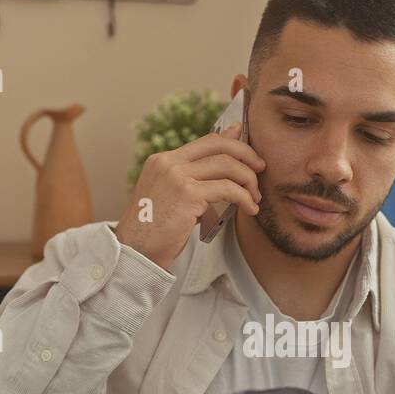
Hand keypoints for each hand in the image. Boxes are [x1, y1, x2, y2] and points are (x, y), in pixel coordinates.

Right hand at [113, 122, 265, 268]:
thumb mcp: (172, 197)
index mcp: (162, 160)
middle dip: (247, 155)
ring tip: (254, 198)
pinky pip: (228, 189)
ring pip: (227, 165)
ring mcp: (176, 176)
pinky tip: (249, 209)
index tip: (251, 154)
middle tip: (261, 170)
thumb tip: (215, 173)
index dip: (233, 143)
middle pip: (219, 146)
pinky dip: (244, 198)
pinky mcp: (187, 195)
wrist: (134, 252)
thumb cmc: (154, 230)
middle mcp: (168, 162)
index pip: (206, 141)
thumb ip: (192, 180)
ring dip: (248, 181)